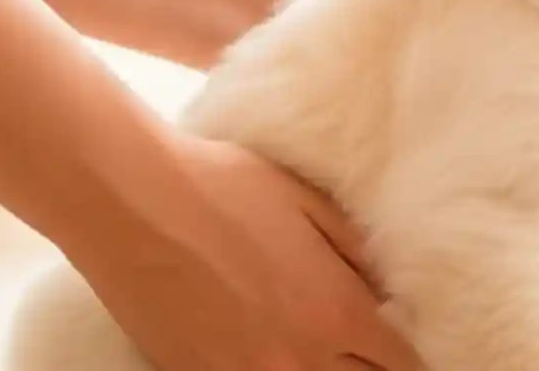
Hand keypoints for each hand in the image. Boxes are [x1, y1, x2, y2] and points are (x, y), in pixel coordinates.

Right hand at [68, 137, 418, 370]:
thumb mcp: (309, 203)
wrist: (130, 199)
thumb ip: (356, 252)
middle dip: (368, 370)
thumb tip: (383, 288)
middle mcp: (296, 358)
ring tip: (314, 350)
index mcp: (335, 311)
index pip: (399, 364)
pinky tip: (266, 353)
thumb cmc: (223, 186)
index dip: (407, 360)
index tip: (403, 350)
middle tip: (363, 350)